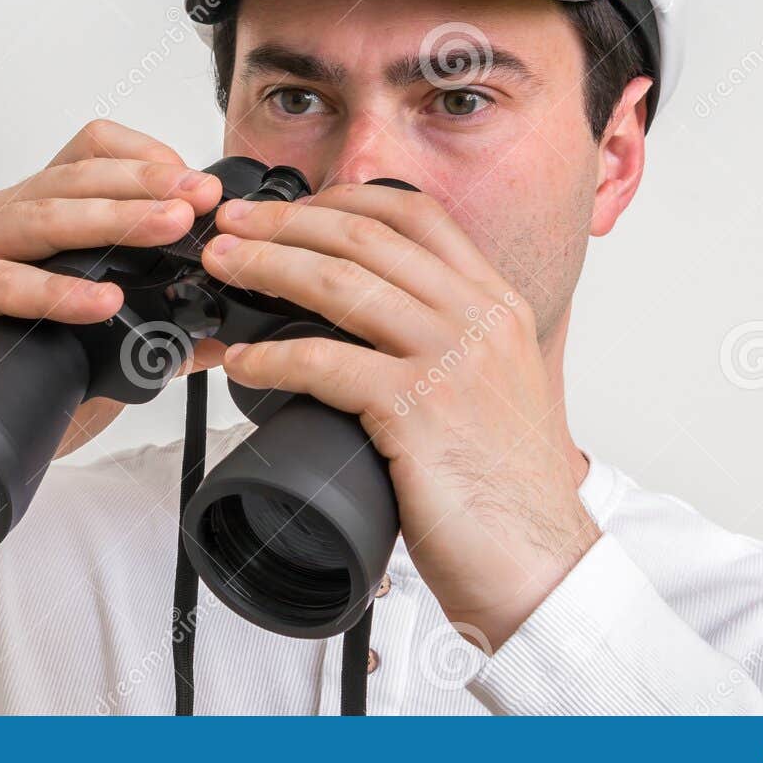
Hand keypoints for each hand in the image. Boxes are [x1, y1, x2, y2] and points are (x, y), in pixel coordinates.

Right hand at [0, 119, 225, 456]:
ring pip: (44, 216)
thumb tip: (214, 336)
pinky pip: (2, 283)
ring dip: (116, 217)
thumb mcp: (88, 349)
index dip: (144, 158)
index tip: (198, 183)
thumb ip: (147, 335)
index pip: (88, 155)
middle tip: (201, 198)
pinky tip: (101, 300)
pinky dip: (56, 291)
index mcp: (28, 214)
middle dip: (147, 184)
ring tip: (171, 225)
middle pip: (75, 178)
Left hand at [202, 184, 601, 650]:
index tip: (291, 206)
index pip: (417, 215)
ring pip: (340, 284)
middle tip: (231, 224)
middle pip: (366, 237)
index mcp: (497, 305)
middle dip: (285, 223)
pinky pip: (324, 362)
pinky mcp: (417, 409)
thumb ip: (446, 343)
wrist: (540, 564)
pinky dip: (271, 356)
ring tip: (222, 268)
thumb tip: (364, 325)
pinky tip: (243, 361)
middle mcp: (479, 319)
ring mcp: (450, 360)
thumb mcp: (491, 388)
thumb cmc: (505, 491)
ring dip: (266, 267)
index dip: (344, 198)